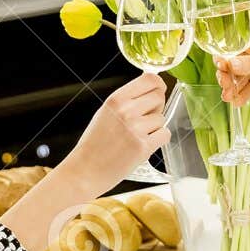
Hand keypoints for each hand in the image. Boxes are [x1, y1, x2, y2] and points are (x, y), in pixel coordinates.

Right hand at [0, 72, 168, 250]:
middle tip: (144, 119)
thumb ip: (128, 100)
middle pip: (159, 96)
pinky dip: (158, 140)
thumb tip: (154, 88)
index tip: (158, 90)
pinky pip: (165, 135)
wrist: (85, 171)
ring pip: (162, 118)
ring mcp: (136, 129)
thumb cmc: (95, 143)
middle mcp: (126, 111)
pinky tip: (143, 145)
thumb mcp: (106, 113)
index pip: (150, 79)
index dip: (158, 84)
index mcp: (116, 99)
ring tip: (136, 137)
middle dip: (157, 106)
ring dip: (154, 127)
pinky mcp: (143, 147)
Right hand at [216, 28, 249, 105]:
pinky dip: (239, 97)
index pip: (232, 46)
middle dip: (225, 74)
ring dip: (230, 88)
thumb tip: (230, 64)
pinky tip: (236, 103)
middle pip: (230, 64)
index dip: (223, 55)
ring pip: (235, 79)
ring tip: (228, 96)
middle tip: (225, 84)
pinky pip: (244, 91)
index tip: (220, 64)